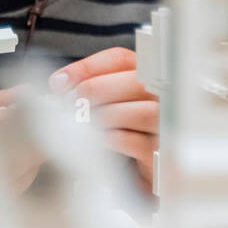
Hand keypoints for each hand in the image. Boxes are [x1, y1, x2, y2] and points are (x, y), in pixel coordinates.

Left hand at [50, 47, 157, 189]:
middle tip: (70, 104)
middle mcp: (164, 96)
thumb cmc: (117, 128)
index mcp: (145, 76)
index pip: (120, 59)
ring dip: (105, 116)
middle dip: (95, 90)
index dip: (85, 68)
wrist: (135, 168)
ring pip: (143, 112)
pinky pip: (139, 142)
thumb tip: (59, 83)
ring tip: (83, 122)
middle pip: (136, 82)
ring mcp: (169, 124)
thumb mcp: (101, 102)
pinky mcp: (164, 152)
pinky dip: (112, 138)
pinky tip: (96, 138)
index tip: (59, 83)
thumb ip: (84, 87)